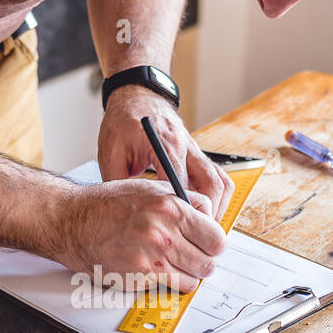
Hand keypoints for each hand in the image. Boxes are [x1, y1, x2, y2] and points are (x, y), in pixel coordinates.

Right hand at [50, 178, 225, 292]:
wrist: (72, 221)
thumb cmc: (107, 204)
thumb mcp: (151, 188)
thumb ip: (184, 200)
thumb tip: (208, 215)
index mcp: (172, 208)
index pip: (217, 237)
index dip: (214, 243)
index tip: (208, 244)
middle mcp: (164, 235)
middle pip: (208, 262)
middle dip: (203, 261)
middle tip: (194, 257)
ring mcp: (152, 260)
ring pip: (193, 280)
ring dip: (187, 275)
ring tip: (174, 264)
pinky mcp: (139, 279)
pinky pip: (169, 288)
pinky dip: (167, 282)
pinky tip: (155, 269)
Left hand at [97, 85, 234, 222]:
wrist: (136, 98)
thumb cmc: (122, 122)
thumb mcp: (111, 152)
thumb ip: (118, 183)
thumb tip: (124, 214)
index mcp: (165, 145)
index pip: (183, 183)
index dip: (185, 210)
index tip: (180, 230)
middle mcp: (186, 147)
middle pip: (213, 183)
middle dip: (210, 212)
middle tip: (198, 235)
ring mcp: (195, 150)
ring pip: (221, 180)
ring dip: (218, 205)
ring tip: (205, 227)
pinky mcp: (197, 153)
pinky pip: (218, 176)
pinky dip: (217, 195)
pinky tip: (206, 210)